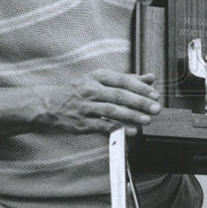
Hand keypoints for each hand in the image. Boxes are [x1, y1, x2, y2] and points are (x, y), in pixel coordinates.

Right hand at [38, 69, 160, 134]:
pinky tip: (130, 131)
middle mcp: (91, 89)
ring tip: (146, 120)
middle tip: (156, 108)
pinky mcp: (81, 122)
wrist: (50, 104)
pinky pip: (101, 125)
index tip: (155, 94)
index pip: (123, 80)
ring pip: (111, 110)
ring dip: (131, 116)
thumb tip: (151, 77)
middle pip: (119, 95)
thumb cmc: (80, 90)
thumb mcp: (101, 80)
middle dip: (140, 102)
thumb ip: (127, 79)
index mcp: (98, 76)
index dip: (141, 88)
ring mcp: (85, 106)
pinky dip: (117, 128)